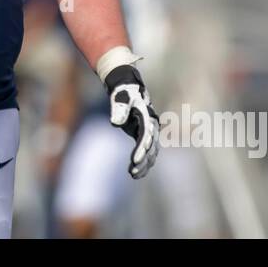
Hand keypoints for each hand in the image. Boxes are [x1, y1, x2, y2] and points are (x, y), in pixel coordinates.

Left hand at [99, 50, 159, 179]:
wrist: (128, 90)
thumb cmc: (124, 94)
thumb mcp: (121, 99)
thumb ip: (119, 109)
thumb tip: (116, 123)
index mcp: (148, 118)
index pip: (146, 136)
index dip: (141, 149)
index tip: (135, 160)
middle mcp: (152, 127)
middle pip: (150, 147)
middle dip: (143, 161)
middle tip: (133, 172)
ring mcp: (149, 132)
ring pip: (150, 153)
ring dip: (144, 165)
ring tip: (134, 176)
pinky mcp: (143, 136)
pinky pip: (146, 152)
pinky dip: (143, 162)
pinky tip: (136, 173)